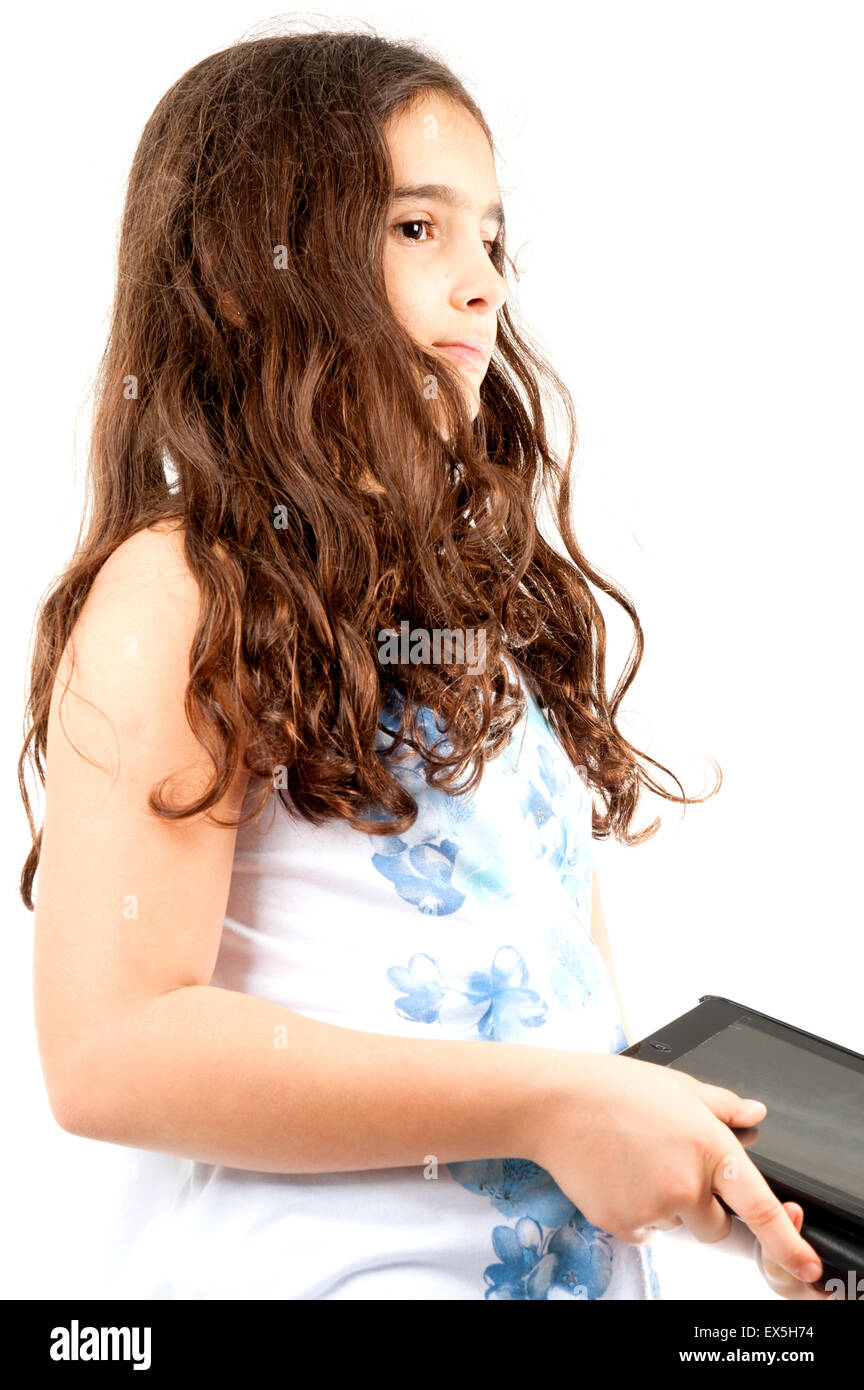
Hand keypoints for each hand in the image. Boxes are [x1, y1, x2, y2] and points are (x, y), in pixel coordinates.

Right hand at [526, 1052, 824, 1285]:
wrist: (554, 1104)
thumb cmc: (612, 1088)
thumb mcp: (677, 1085)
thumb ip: (723, 1105)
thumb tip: (754, 1115)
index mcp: (709, 1146)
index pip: (759, 1206)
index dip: (787, 1240)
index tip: (807, 1266)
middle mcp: (686, 1184)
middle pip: (715, 1226)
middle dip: (700, 1205)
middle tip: (666, 1164)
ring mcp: (655, 1208)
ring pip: (677, 1227)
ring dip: (665, 1206)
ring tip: (634, 1161)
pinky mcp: (625, 1225)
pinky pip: (644, 1233)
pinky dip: (635, 1211)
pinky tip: (617, 1175)